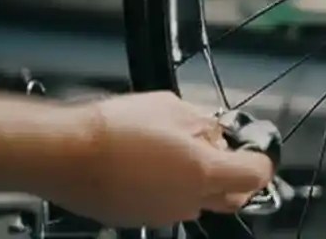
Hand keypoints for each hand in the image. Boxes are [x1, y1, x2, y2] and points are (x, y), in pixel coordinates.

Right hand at [54, 91, 273, 227]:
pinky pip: (168, 205)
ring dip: (200, 182)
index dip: (260, 159)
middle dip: (236, 176)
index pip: (255, 176)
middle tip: (222, 151)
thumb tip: (214, 133)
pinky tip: (150, 166)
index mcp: (203, 172)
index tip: (255, 149)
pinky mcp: (139, 219)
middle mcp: (188, 200)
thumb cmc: (113, 129)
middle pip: (233, 197)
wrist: (65, 155)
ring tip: (176, 152)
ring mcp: (163, 214)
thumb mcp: (170, 107)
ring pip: (199, 202)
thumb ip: (202, 123)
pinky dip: (170, 189)